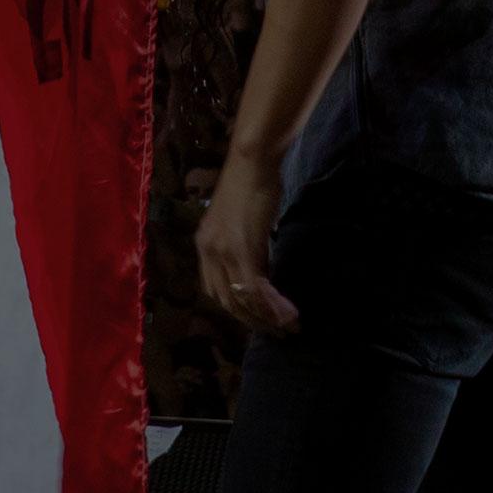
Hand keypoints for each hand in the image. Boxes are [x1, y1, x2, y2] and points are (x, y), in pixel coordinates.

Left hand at [195, 153, 298, 334]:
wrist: (252, 160)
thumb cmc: (251, 183)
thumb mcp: (241, 221)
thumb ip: (245, 246)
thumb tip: (262, 269)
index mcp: (204, 245)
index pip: (214, 290)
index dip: (236, 309)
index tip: (258, 319)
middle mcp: (207, 251)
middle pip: (226, 300)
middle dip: (252, 320)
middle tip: (276, 331)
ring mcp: (223, 251)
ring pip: (242, 299)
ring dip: (266, 318)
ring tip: (288, 327)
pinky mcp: (242, 249)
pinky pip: (256, 288)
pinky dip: (273, 305)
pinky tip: (289, 313)